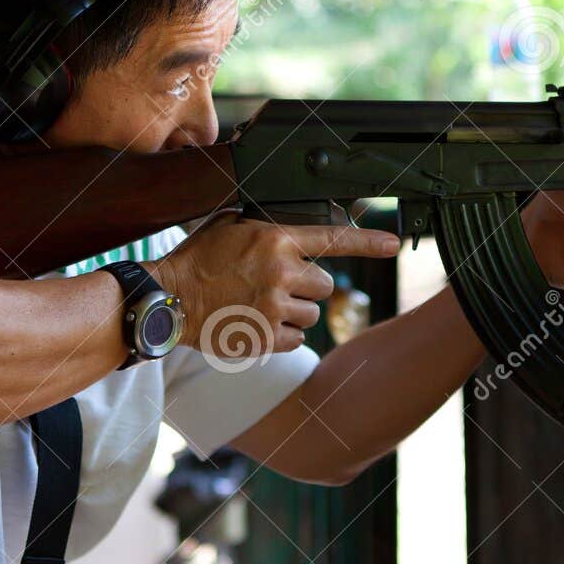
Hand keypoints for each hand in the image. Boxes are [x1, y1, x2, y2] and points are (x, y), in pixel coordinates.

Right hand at [149, 213, 399, 357]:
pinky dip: (284, 334)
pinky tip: (259, 322)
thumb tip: (292, 226)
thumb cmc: (198, 259)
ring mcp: (275, 308)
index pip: (333, 239)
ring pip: (313, 314)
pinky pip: (297, 338)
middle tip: (279, 285)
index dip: (370, 242)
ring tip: (263, 304)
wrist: (170, 299)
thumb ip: (266, 225)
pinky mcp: (266, 338)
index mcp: (275, 240)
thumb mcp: (230, 225)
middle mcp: (281, 273)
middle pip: (325, 284)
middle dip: (308, 286)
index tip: (394, 245)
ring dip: (296, 311)